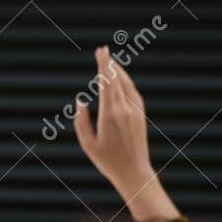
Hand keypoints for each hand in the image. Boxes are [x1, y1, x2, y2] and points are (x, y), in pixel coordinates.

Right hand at [73, 46, 179, 221]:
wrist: (134, 172)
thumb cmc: (107, 161)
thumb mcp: (87, 144)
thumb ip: (81, 121)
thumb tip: (81, 100)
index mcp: (109, 115)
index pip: (106, 83)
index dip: (103, 66)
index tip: (100, 52)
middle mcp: (124, 110)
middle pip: (116, 80)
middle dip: (109, 64)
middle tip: (103, 49)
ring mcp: (135, 112)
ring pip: (127, 85)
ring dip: (119, 72)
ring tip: (111, 62)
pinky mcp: (140, 116)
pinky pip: (133, 93)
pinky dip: (126, 83)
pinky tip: (121, 80)